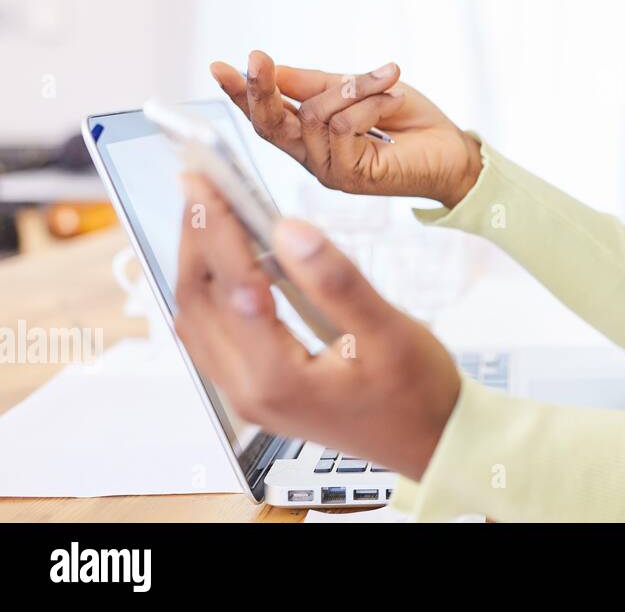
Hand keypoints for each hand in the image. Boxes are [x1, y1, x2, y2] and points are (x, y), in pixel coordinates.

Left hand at [172, 172, 460, 479]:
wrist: (431, 442)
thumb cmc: (418, 391)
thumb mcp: (388, 331)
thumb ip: (336, 280)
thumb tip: (289, 229)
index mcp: (278, 378)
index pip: (232, 288)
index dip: (215, 227)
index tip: (206, 181)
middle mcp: (249, 392)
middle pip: (196, 304)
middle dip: (193, 238)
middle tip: (195, 184)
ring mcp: (246, 396)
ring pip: (195, 321)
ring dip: (195, 264)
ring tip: (203, 213)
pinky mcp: (255, 391)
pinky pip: (209, 337)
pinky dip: (206, 293)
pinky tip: (220, 265)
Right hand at [210, 51, 481, 206]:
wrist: (454, 149)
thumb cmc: (410, 122)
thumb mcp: (359, 90)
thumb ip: (316, 85)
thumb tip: (273, 70)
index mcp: (311, 137)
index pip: (267, 116)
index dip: (241, 94)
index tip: (218, 66)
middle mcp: (313, 158)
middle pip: (271, 124)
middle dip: (261, 89)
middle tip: (257, 59)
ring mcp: (330, 171)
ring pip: (315, 115)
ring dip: (353, 87)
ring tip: (387, 78)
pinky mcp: (351, 176)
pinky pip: (344, 125)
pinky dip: (370, 101)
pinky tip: (393, 100)